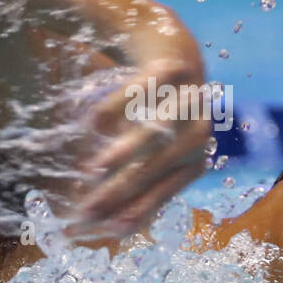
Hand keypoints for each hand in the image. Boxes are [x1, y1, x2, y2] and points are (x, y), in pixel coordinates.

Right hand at [66, 30, 209, 240]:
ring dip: (123, 154)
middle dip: (118, 193)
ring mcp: (188, 101)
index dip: (129, 215)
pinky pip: (143, 91)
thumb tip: (91, 223)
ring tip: (92, 171)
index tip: (98, 231)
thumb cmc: (154, 111)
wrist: (173, 52)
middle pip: (156, 170)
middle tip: (84, 211)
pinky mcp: (172, 70)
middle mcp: (198, 135)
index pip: (160, 197)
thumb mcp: (149, 149)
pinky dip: (117, 107)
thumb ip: (129, 180)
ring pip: (156, 132)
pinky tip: (91, 123)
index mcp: (194, 162)